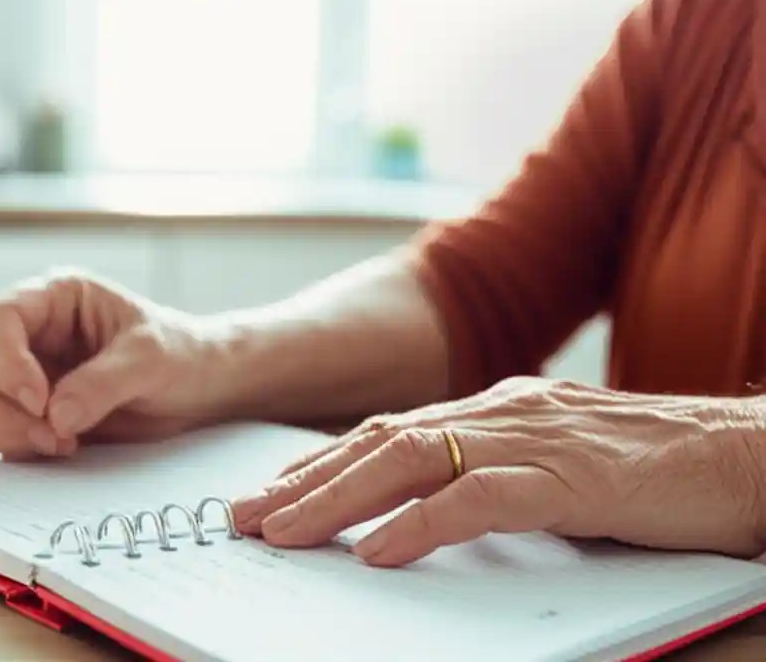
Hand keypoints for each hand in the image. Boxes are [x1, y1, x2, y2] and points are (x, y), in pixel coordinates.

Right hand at [0, 272, 221, 458]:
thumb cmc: (180, 354)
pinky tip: (63, 448)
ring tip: (64, 444)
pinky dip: (16, 448)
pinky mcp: (28, 415)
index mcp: (53, 300)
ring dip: (7, 433)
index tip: (40, 400)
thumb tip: (56, 416)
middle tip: (52, 435)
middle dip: (2, 410)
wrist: (200, 391)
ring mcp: (24, 377)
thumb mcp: (151, 357)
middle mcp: (29, 336)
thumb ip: (104, 382)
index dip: (4, 361)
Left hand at [231, 377, 765, 565]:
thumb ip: (487, 474)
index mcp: (492, 409)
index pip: (385, 432)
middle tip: (243, 517)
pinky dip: (421, 523)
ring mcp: (533, 438)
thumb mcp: (552, 463)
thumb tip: (412, 512)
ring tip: (282, 532)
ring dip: (337, 498)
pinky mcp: (571, 477)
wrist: (746, 454)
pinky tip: (378, 549)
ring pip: (410, 460)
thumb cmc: (652, 468)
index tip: (267, 496)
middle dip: (304, 481)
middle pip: (379, 441)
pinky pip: (479, 496)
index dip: (320, 464)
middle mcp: (500, 412)